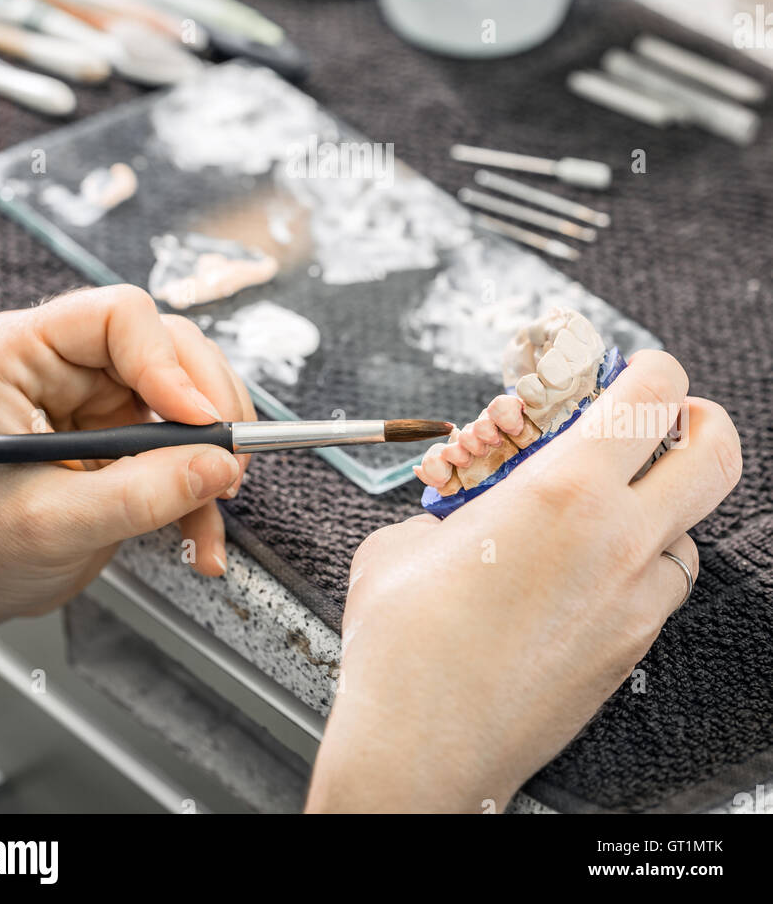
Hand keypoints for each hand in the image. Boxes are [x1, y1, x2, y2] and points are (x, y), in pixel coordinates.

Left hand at [0, 286, 254, 678]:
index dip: (167, 363)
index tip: (197, 421)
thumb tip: (214, 464)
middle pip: (169, 344)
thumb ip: (136, 495)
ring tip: (214, 500)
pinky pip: (188, 440)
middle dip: (207, 405)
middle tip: (225, 463)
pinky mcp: (126, 429)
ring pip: (192, 387)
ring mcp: (99, 392)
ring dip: (213, 449)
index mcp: (21, 352)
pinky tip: (201, 535)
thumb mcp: (50, 525)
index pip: (118, 316)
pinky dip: (203, 487)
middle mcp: (65, 359)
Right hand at [306, 351, 740, 813]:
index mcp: (563, 491)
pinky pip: (662, 586)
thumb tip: (474, 493)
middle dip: (698, 419)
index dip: (648, 366)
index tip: (627, 367)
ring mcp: (633, 602)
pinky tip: (587, 569)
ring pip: (691, 529)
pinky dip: (640, 563)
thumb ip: (460, 497)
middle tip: (666, 415)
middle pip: (714, 454)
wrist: (418, 751)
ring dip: (660, 503)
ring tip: (605, 505)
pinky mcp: (632, 651)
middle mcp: (617, 542)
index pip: (652, 393)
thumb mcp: (410, 537)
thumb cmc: (404, 648)